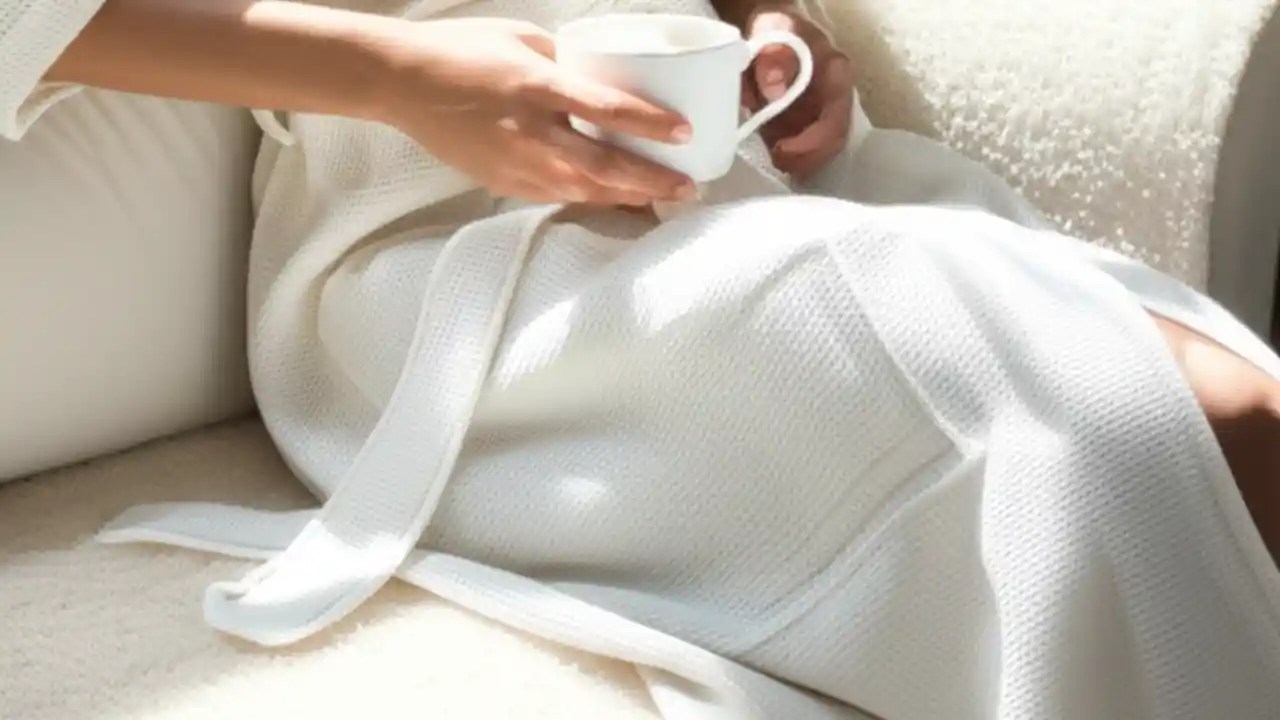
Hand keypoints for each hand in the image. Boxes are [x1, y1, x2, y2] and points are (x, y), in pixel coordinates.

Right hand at [374, 18, 696, 204]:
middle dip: (652, 182)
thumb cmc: (462, 50)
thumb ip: (569, 62)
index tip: (685, 133)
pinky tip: (613, 197)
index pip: (606, 111)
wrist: (402, 82)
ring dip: (627, 198)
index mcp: (536, 88)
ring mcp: (515, 165)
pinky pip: (557, 196)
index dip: (651, 125)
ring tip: (660, 199)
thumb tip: (608, 77)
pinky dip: (590, 198)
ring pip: (584, 192)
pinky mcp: (504, 183)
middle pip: (604, 168)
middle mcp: (529, 133)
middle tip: (687, 189)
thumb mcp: (525, 39)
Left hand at [740, 6, 853, 178]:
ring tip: (776, 161)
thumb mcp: (773, 32)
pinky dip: (794, 162)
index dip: (813, 141)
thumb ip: (774, 57)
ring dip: (801, 164)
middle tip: (777, 159)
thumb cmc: (776, 32)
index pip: (836, 117)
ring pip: (825, 152)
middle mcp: (837, 98)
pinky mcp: (811, 128)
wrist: (771, 38)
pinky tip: (777, 160)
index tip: (781, 147)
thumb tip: (776, 89)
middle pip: (835, 141)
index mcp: (835, 74)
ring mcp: (825, 116)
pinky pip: (810, 153)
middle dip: (807, 158)